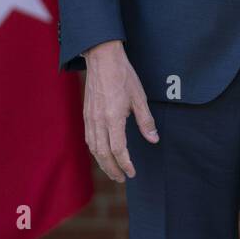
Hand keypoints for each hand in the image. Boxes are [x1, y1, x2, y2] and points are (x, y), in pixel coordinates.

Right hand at [81, 40, 157, 182]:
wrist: (102, 59)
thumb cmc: (123, 76)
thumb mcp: (139, 97)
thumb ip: (146, 121)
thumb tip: (153, 139)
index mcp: (112, 117)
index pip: (118, 149)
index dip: (125, 164)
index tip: (132, 173)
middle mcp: (98, 121)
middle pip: (103, 154)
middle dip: (112, 169)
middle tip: (122, 179)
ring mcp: (89, 118)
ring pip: (93, 148)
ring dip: (103, 162)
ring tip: (113, 171)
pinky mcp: (86, 114)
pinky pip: (89, 138)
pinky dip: (95, 150)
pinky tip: (102, 154)